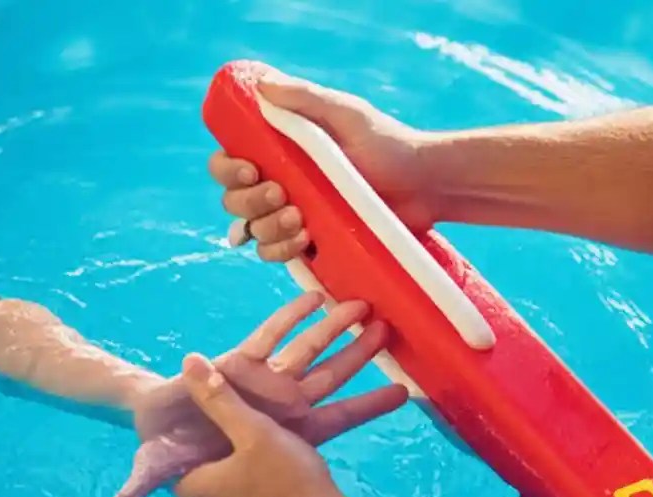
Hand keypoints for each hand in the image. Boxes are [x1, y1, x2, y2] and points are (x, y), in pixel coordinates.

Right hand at [118, 292, 407, 496]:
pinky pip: (270, 334)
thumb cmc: (178, 457)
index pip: (337, 417)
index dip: (368, 407)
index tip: (404, 394)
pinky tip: (312, 299)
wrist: (158, 427)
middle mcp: (281, 403)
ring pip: (306, 350)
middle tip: (390, 330)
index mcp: (287, 430)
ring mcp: (263, 380)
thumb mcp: (176, 472)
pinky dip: (290, 317)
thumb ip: (162, 478)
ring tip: (363, 306)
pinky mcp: (240, 360)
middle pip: (331, 376)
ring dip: (334, 329)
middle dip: (360, 353)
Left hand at [171, 351, 350, 496]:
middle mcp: (202, 488)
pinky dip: (247, 433)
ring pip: (221, 443)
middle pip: (196, 437)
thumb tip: (188, 362)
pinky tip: (261, 410)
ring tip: (239, 386)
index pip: (167, 437)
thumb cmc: (285, 480)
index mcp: (189, 479)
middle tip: (216, 375)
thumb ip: (219, 399)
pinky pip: (239, 452)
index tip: (189, 379)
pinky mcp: (250, 489)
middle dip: (207, 408)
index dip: (177, 405)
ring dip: (230, 419)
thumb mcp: (252, 432)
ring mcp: (226, 491)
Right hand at [210, 65, 438, 261]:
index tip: (251, 170)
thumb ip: (304, 99)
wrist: (425, 186)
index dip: (227, 170)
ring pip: (253, 232)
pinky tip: (306, 241)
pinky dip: (282, 251)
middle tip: (283, 196)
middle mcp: (281, 185)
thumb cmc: (388, 144)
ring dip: (267, 229)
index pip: (228, 163)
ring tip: (302, 221)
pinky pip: (278, 255)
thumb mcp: (347, 115)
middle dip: (249, 202)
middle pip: (233, 202)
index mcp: (279, 152)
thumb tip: (258, 85)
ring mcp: (295, 218)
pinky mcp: (314, 246)